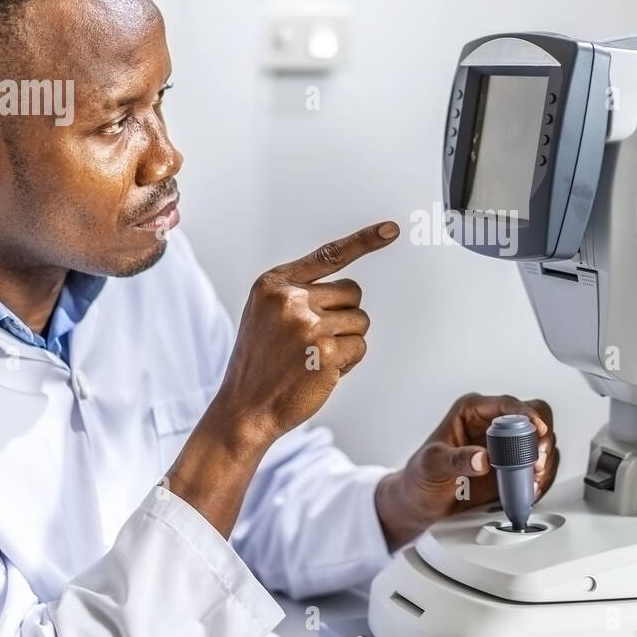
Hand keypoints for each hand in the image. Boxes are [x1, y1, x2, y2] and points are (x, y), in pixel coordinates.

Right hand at [213, 221, 398, 440]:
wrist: (245, 408)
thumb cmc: (262, 362)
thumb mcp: (266, 314)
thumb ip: (297, 293)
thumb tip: (349, 290)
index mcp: (274, 284)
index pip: (328, 255)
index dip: (364, 241)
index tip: (391, 229)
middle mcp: (290, 299)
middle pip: (353, 293)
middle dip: (344, 316)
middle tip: (313, 341)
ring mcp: (308, 325)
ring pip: (360, 321)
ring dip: (346, 341)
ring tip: (312, 357)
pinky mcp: (325, 352)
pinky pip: (360, 347)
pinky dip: (348, 361)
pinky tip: (319, 372)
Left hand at [375, 393, 558, 548]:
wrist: (419, 502)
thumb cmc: (420, 477)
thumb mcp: (432, 465)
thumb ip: (456, 460)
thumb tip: (482, 458)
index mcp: (471, 411)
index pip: (507, 404)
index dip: (526, 413)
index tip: (536, 428)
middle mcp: (492, 424)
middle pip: (533, 417)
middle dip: (541, 437)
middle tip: (538, 458)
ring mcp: (505, 445)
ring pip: (540, 441)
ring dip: (544, 459)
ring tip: (535, 476)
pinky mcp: (512, 466)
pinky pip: (537, 464)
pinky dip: (541, 475)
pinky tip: (532, 486)